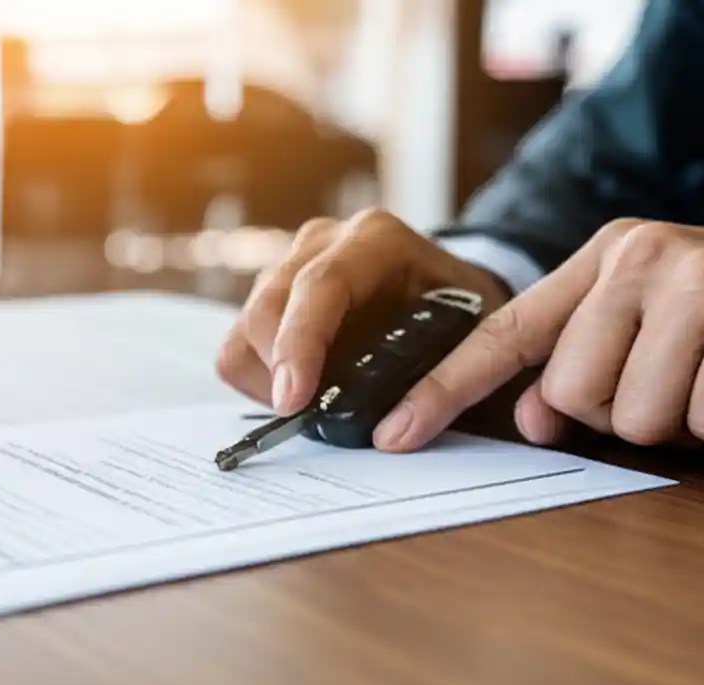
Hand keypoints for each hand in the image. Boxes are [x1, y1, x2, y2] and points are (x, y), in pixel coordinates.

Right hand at [216, 208, 513, 414]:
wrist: (445, 291)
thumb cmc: (457, 314)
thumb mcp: (464, 333)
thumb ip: (432, 368)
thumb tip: (394, 425)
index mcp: (376, 240)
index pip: (321, 286)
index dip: (300, 345)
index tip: (292, 401)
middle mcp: (323, 241)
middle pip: (268, 307)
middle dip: (275, 372)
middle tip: (299, 420)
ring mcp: (289, 264)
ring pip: (245, 329)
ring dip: (267, 379)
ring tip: (309, 405)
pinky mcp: (269, 295)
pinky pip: (239, 345)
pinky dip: (258, 380)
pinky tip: (299, 391)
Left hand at [381, 219, 703, 451]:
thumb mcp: (659, 342)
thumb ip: (586, 370)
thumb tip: (530, 417)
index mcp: (606, 257)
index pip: (505, 333)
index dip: (444, 389)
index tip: (393, 435)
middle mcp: (642, 254)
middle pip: (572, 394)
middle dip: (633, 413)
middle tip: (695, 378)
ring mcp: (700, 274)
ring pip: (637, 417)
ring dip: (693, 421)